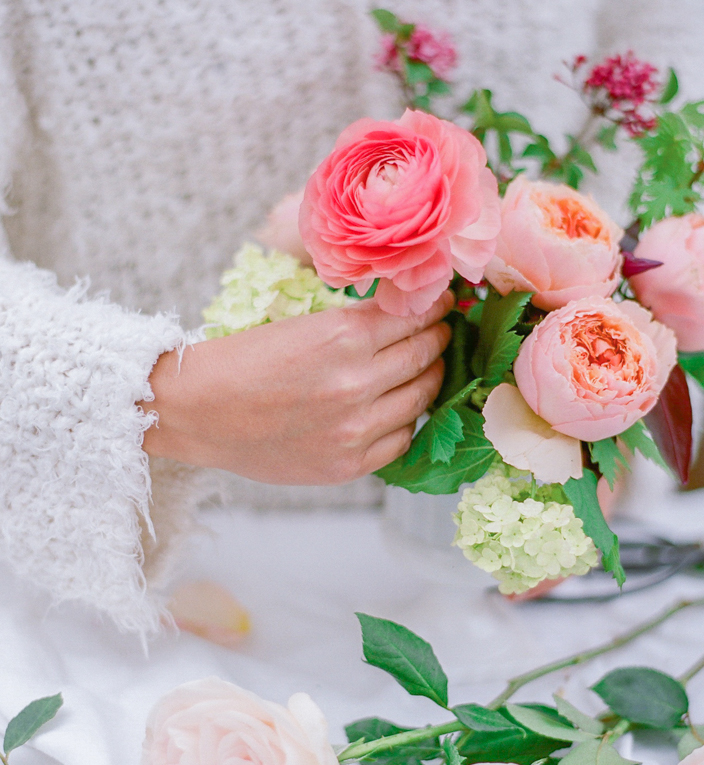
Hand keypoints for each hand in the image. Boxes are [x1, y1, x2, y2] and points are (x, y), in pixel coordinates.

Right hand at [140, 292, 451, 483]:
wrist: (197, 411)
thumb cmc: (242, 362)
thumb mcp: (302, 326)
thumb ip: (355, 327)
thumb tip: (405, 318)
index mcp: (343, 336)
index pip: (414, 317)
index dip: (436, 307)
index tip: (445, 302)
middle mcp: (356, 381)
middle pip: (424, 355)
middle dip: (439, 338)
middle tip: (445, 330)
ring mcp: (355, 427)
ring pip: (421, 398)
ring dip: (432, 378)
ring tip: (431, 366)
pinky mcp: (348, 462)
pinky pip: (402, 438)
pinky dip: (409, 419)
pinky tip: (404, 407)